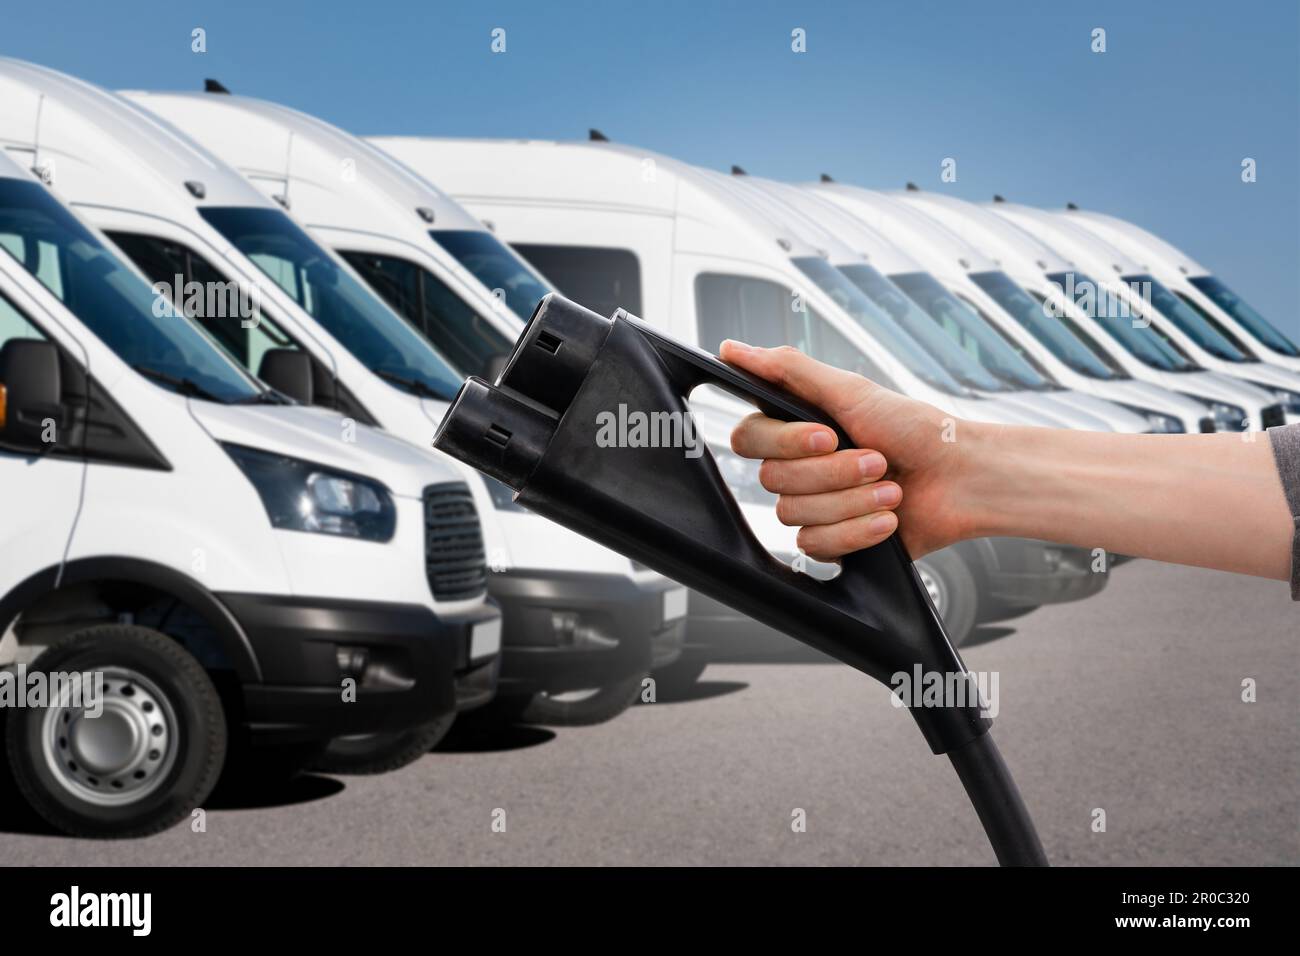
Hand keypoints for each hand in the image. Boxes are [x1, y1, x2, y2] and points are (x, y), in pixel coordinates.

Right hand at [721, 340, 973, 559]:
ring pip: (793, 514)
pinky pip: (815, 545)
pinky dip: (856, 531)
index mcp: (798, 429)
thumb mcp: (851, 390)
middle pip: (773, 480)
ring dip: (850, 502)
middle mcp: (801, 467)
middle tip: (877, 461)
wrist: (962, 480)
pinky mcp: (832, 542)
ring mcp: (815, 506)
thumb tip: (733, 350)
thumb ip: (788, 370)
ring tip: (890, 491)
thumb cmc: (917, 430)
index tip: (827, 436)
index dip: (784, 442)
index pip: (748, 438)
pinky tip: (886, 519)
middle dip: (833, 473)